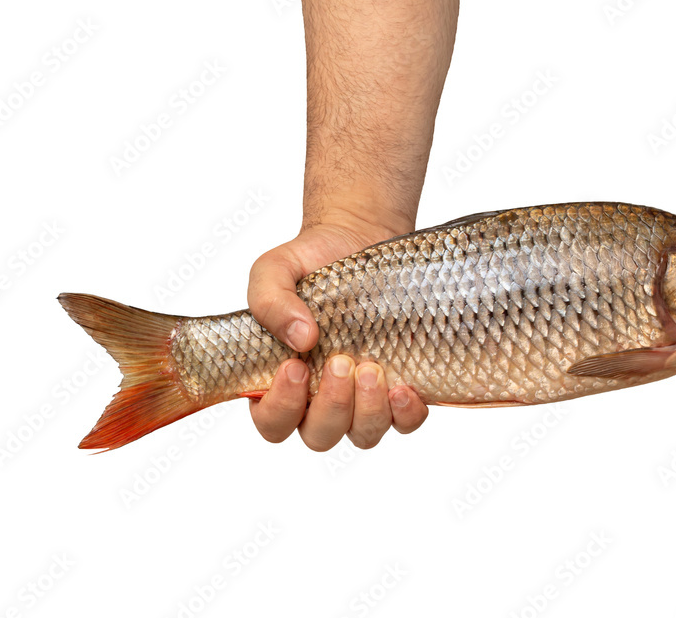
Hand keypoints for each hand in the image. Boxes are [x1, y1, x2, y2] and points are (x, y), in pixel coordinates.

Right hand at [247, 218, 428, 450]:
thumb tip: (301, 338)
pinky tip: (404, 389)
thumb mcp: (274, 270)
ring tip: (371, 369)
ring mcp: (362, 398)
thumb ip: (270, 301)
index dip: (281, 407)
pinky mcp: (398, 388)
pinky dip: (406, 415)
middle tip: (340, 361)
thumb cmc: (310, 262)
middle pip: (320, 435)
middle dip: (331, 406)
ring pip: (363, 435)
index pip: (273, 421)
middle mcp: (320, 397)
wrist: (358, 239)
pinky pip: (405, 423)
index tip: (295, 367)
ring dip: (367, 411)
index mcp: (282, 380)